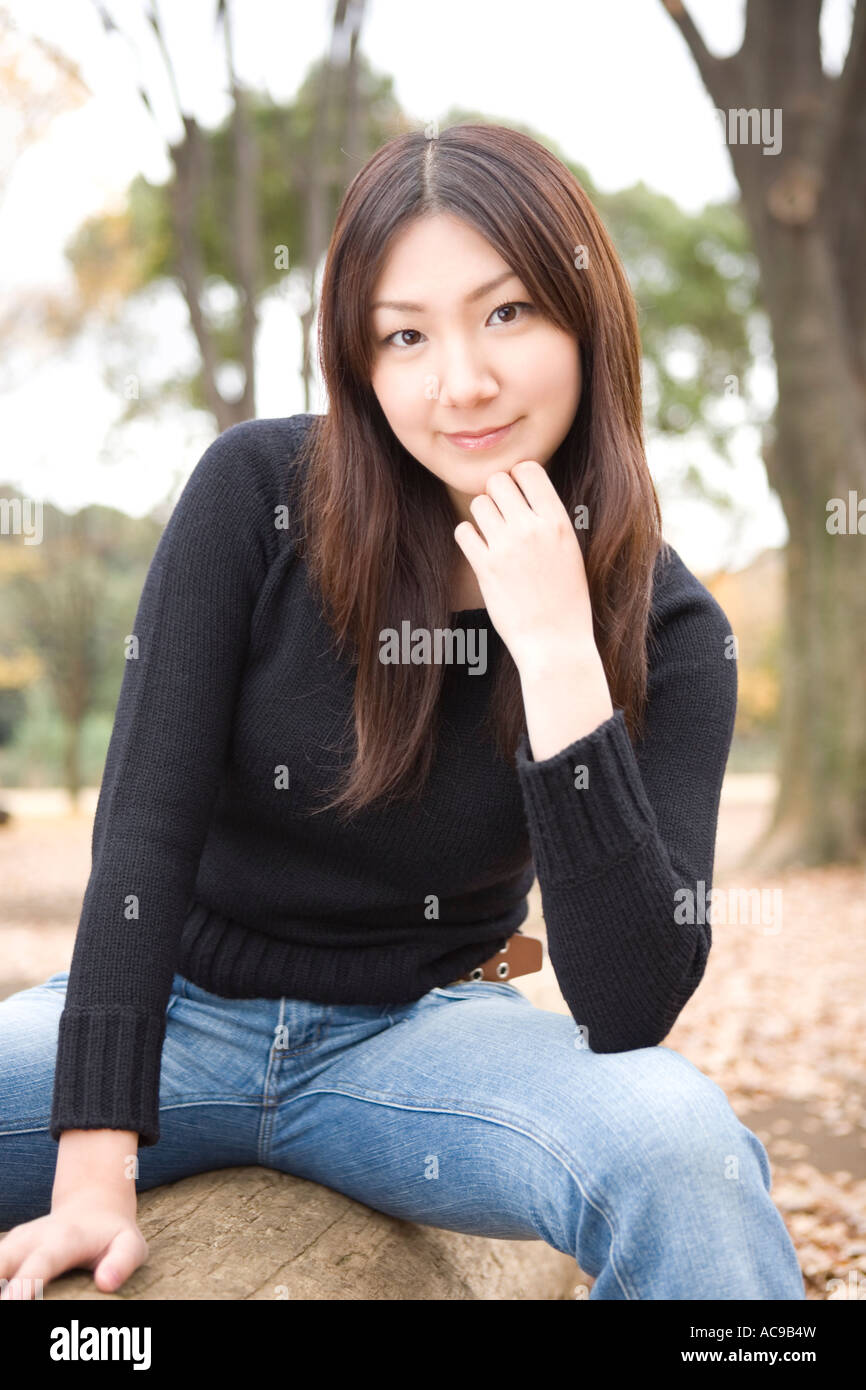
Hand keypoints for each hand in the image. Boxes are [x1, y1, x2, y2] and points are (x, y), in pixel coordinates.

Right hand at [0, 1191, 147, 1298]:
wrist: (93, 1207)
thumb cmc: (112, 1236)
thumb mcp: (130, 1244)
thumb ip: (122, 1262)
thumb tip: (106, 1283)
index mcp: (66, 1239)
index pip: (43, 1262)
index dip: (25, 1283)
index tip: (10, 1303)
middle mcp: (34, 1238)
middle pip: (4, 1260)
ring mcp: (16, 1242)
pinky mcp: (6, 1250)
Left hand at [453, 460, 595, 672]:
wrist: (555, 643)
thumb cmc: (567, 601)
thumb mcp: (571, 552)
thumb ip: (549, 521)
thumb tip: (525, 494)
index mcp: (558, 522)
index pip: (529, 469)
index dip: (518, 477)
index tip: (518, 495)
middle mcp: (531, 528)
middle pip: (498, 481)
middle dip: (496, 494)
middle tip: (502, 516)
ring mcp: (506, 547)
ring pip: (478, 503)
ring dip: (482, 516)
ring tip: (492, 536)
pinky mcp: (484, 567)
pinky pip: (463, 531)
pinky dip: (468, 537)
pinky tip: (479, 550)